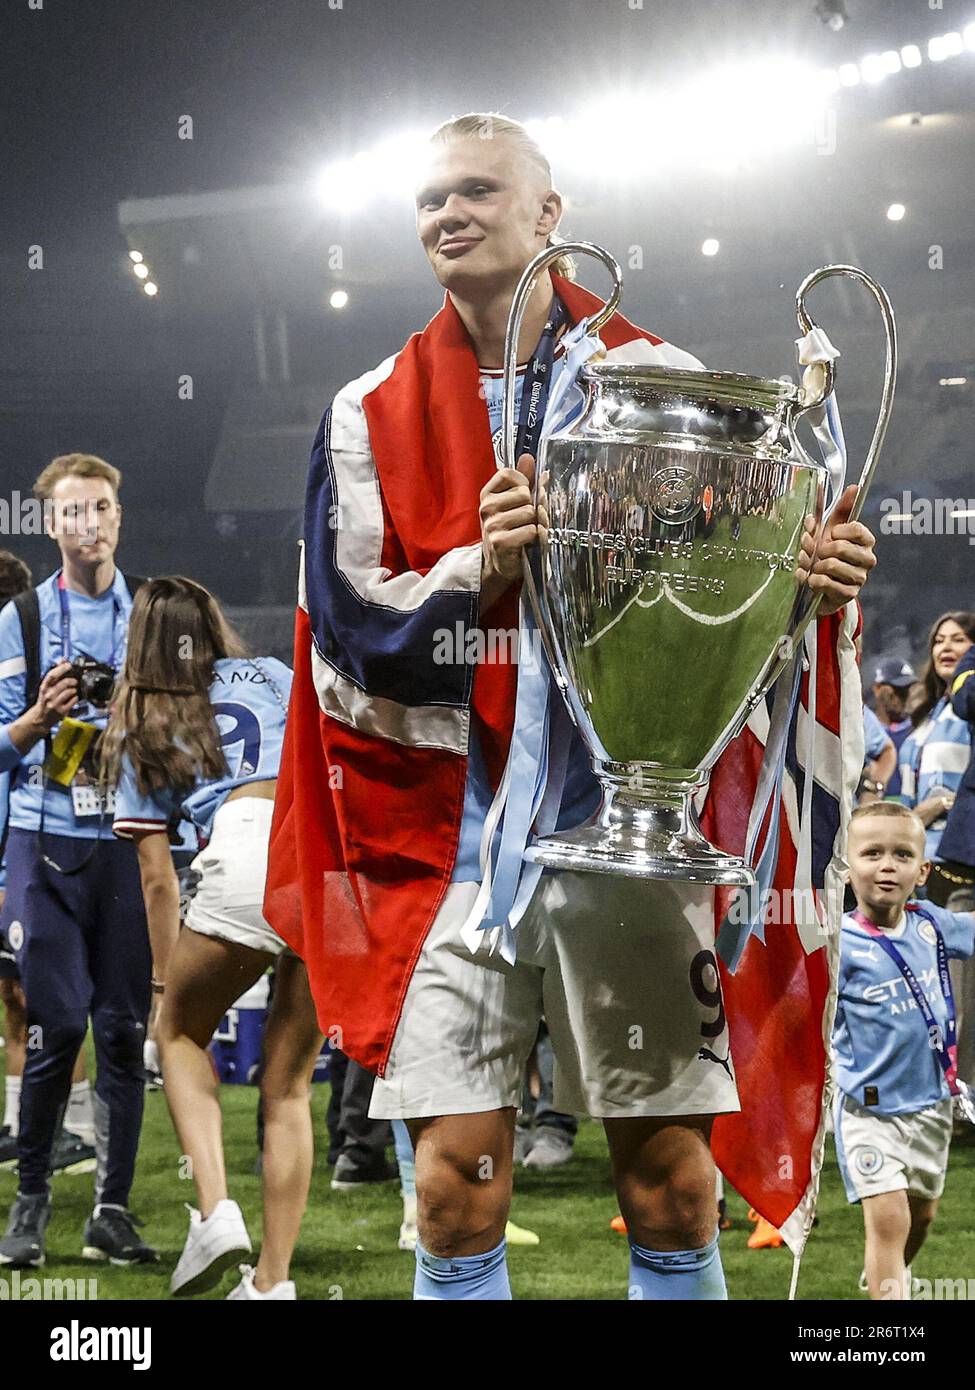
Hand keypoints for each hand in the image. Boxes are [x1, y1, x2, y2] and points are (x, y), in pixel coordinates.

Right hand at [30, 662, 77, 733]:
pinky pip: (73, 700)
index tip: (68, 665)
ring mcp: (55, 703)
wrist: (41, 718)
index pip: (52, 675)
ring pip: (70, 691)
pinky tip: (73, 697)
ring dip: (75, 689)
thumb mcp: (47, 687)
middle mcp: (48, 695)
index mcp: (44, 687)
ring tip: (73, 690)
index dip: (61, 668)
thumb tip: (63, 660)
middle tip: (74, 681)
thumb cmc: (45, 700)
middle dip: (72, 680)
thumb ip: (55, 674)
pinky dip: (76, 697)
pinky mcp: (61, 711)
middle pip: (64, 683)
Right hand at [479, 453, 536, 604]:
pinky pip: (531, 530)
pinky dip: (535, 537)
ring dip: (535, 523)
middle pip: (524, 494)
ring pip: (529, 512)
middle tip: (526, 519)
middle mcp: (486, 507)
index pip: (509, 474)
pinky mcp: (501, 542)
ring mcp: (492, 525)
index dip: (523, 483)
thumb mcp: (512, 502)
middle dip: (532, 507)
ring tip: (526, 531)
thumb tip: (528, 457)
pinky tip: (528, 542)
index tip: (523, 496)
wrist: (499, 564)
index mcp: (487, 494)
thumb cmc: (509, 530)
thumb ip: (522, 479)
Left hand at [798, 484, 876, 615]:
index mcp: (865, 541)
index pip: (855, 529)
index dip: (836, 531)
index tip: (830, 535)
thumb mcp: (831, 529)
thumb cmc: (827, 555)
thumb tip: (854, 487)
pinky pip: (823, 582)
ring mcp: (859, 578)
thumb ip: (842, 509)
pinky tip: (810, 579)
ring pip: (829, 565)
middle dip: (818, 549)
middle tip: (814, 553)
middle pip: (839, 547)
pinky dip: (810, 579)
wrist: (820, 587)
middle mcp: (867, 559)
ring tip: (811, 566)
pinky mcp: (848, 595)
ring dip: (812, 565)